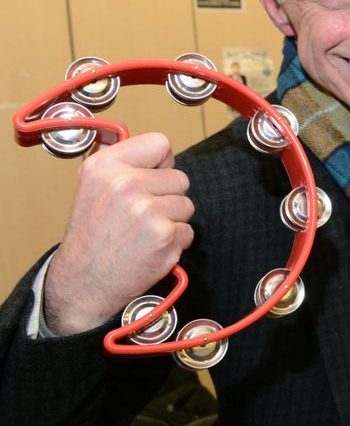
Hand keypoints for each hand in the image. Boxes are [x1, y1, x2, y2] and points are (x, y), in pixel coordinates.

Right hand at [43, 133, 193, 334]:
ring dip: (172, 221)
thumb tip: (156, 145)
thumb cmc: (93, 234)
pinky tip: (150, 249)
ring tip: (143, 233)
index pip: (161, 143)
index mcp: (106, 166)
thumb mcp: (92, 185)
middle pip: (180, 178)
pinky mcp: (165, 236)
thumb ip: (123, 162)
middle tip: (140, 215)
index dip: (161, 164)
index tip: (147, 180)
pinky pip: (189, 231)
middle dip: (168, 197)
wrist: (83, 282)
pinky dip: (175, 242)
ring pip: (187, 205)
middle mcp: (125, 184)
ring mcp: (147, 211)